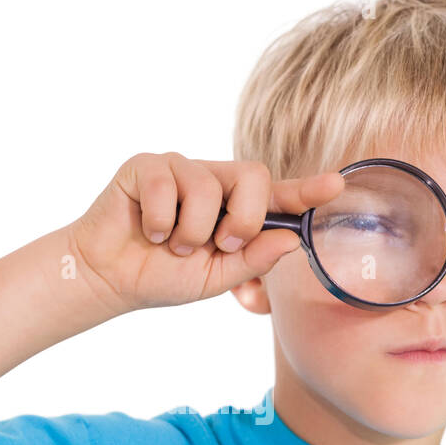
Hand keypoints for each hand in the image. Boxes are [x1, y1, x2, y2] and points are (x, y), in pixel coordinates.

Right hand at [66, 152, 344, 312]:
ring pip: (207, 186)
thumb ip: (252, 261)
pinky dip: (160, 221)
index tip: (336, 185)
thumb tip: (290, 240)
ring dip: (191, 231)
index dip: (306, 189)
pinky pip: (166, 185)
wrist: (109, 278)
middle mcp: (212, 181)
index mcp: (234, 208)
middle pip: (253, 175)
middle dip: (244, 219)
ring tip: (171, 245)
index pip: (277, 194)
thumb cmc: (161, 275)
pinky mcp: (146, 166)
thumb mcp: (215, 278)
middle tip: (220, 246)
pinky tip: (149, 231)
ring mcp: (179, 169)